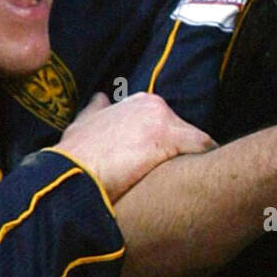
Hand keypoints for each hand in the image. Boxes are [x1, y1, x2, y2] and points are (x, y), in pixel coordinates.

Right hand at [55, 91, 214, 202]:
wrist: (68, 174)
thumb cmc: (73, 157)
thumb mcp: (81, 126)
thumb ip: (96, 112)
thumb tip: (100, 98)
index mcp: (135, 102)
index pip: (166, 121)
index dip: (168, 144)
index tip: (168, 162)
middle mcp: (151, 104)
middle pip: (183, 130)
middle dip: (183, 151)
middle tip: (184, 173)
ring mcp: (162, 119)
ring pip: (195, 139)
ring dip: (196, 158)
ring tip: (200, 178)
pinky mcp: (170, 138)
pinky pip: (203, 146)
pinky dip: (208, 160)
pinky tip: (207, 177)